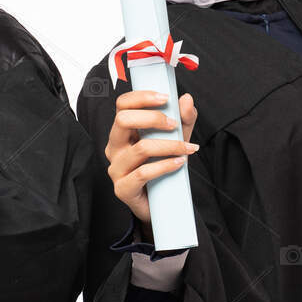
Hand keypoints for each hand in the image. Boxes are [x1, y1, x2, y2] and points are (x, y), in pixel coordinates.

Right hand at [105, 90, 198, 225]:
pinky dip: (165, 166)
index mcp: (123, 132)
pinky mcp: (123, 188)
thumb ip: (183, 120)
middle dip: (153, 118)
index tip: (165, 98)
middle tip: (174, 124)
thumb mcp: (176, 139)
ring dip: (169, 146)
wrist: (159, 204)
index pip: (122, 105)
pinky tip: (179, 163)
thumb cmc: (163, 168)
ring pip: (140, 148)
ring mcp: (116, 168)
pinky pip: (143, 173)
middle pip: (123, 120)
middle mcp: (115, 147)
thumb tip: (186, 100)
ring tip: (187, 148)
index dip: (142, 97)